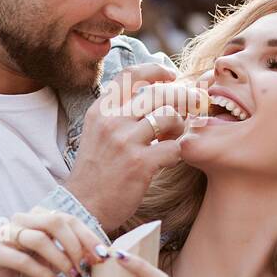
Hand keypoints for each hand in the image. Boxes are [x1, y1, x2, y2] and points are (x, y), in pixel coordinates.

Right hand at [0, 208, 107, 276]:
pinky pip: (23, 260)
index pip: (67, 218)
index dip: (87, 236)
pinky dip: (44, 274)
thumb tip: (101, 253)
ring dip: (61, 260)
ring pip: (39, 239)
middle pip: (54, 222)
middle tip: (85, 267)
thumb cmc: (32, 274)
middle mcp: (20, 219)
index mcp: (37, 216)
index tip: (101, 256)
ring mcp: (4, 233)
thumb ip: (74, 252)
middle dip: (75, 245)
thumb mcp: (58, 261)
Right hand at [62, 64, 207, 231]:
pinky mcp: (140, 164)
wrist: (84, 206)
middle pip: (159, 92)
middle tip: (193, 103)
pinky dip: (178, 151)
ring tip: (174, 136)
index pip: (131, 74)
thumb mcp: (97, 132)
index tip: (171, 76)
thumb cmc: (95, 171)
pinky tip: (170, 158)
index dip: (157, 70)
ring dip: (180, 125)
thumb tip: (149, 93)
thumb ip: (118, 112)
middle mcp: (112, 121)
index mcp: (101, 110)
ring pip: (170, 116)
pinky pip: (174, 147)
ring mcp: (126, 141)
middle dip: (182, 95)